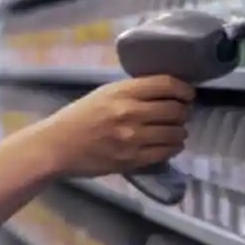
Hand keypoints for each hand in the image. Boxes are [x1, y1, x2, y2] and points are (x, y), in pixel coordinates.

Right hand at [34, 76, 193, 177]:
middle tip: (181, 113)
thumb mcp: (104, 94)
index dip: (184, 89)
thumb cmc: (78, 117)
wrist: (57, 146)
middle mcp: (131, 113)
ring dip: (180, 131)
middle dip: (184, 111)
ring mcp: (133, 138)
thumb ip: (132, 92)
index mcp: (122, 92)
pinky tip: (170, 144)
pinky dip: (174, 147)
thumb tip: (164, 93)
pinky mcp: (132, 159)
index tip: (188, 94)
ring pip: (176, 132)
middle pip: (176, 109)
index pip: (167, 85)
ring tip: (175, 130)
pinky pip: (166, 152)